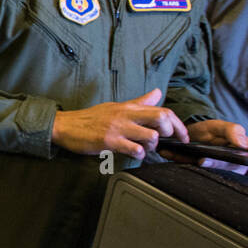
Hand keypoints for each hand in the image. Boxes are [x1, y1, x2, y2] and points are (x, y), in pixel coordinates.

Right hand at [52, 88, 187, 159]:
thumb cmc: (90, 118)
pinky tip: (134, 154)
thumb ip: (139, 102)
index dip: (178, 124)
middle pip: (161, 118)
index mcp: (129, 107)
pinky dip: (139, 154)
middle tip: (167, 142)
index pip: (162, 110)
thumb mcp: (116, 106)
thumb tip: (157, 92)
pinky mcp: (108, 141)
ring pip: (151, 135)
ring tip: (145, 148)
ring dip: (153, 146)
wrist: (64, 125)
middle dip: (171, 132)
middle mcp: (126, 115)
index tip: (182, 135)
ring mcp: (117, 128)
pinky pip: (133, 148)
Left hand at [165, 119, 247, 180]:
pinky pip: (187, 165)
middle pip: (229, 166)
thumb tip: (241, 142)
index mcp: (242, 152)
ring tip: (195, 159)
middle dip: (218, 163)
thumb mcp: (220, 127)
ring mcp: (213, 167)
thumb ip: (232, 131)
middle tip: (206, 160)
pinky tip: (169, 153)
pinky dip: (177, 159)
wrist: (184, 134)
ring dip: (199, 165)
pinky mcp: (193, 168)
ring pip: (209, 169)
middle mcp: (230, 163)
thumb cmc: (209, 132)